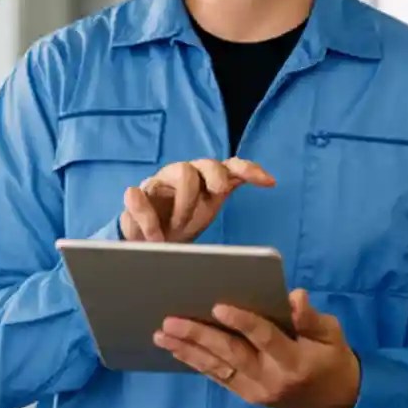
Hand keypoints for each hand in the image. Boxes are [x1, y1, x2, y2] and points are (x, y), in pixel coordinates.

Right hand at [119, 157, 274, 242]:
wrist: (146, 243)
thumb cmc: (181, 224)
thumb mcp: (206, 212)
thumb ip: (222, 199)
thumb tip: (259, 188)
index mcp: (206, 179)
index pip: (231, 166)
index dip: (250, 170)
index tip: (270, 183)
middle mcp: (185, 174)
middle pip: (205, 163)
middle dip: (216, 177)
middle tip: (218, 193)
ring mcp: (160, 182)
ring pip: (180, 171)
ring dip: (186, 201)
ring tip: (181, 226)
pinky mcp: (137, 196)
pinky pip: (137, 195)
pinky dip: (148, 218)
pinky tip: (156, 238)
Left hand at [154, 289, 360, 407]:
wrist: (336, 401)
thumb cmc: (332, 358)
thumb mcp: (332, 333)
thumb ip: (311, 317)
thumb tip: (294, 296)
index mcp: (294, 361)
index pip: (265, 337)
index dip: (242, 321)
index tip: (218, 305)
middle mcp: (271, 379)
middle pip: (231, 354)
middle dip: (199, 336)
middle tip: (172, 321)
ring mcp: (257, 391)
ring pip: (218, 368)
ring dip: (188, 351)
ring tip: (163, 335)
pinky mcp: (248, 396)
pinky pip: (219, 377)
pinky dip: (197, 363)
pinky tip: (178, 350)